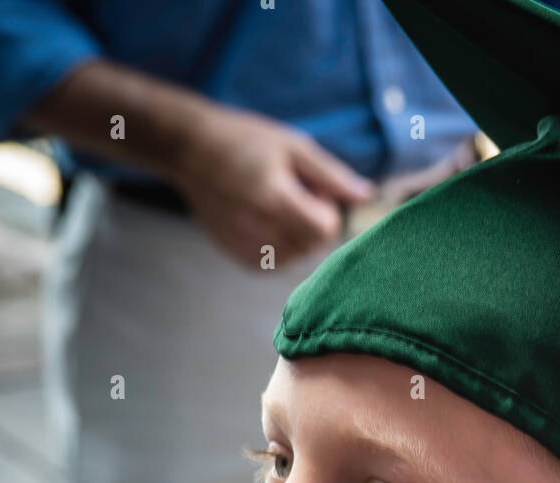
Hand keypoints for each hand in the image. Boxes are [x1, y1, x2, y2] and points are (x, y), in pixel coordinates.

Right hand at [173, 104, 376, 268]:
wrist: (191, 149)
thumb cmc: (246, 140)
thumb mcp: (292, 146)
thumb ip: (331, 175)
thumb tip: (368, 197)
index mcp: (274, 196)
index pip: (324, 229)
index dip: (328, 210)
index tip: (316, 190)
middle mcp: (257, 225)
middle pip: (312, 247)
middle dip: (315, 224)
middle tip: (297, 195)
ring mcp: (243, 243)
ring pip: (295, 259)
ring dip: (298, 238)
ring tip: (280, 207)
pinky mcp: (235, 253)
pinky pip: (274, 264)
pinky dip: (280, 248)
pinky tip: (267, 221)